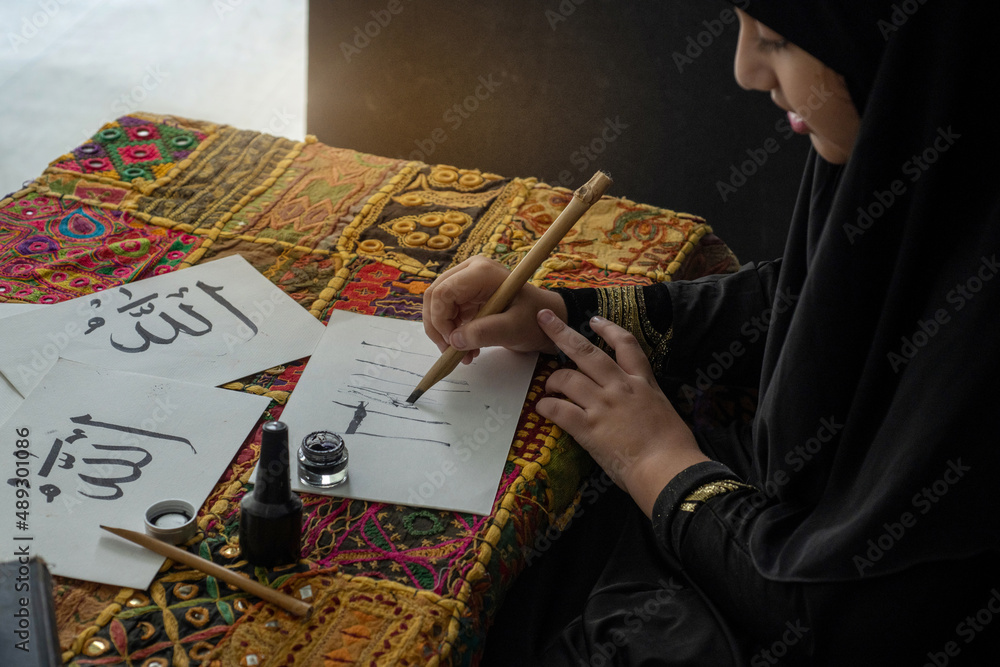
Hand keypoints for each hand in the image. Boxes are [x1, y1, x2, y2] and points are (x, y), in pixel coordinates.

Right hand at [422, 256, 567, 363]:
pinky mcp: (466, 296)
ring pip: (437, 306)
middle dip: (438, 327)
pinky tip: (467, 349)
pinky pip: (447, 314)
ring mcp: (467, 283)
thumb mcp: (514, 328)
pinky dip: (452, 333)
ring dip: (445, 333)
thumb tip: (454, 341)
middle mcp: (470, 271)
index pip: (443, 292)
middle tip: (450, 352)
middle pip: (435, 297)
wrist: (546, 322)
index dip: (440, 319)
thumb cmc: (535, 319)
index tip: (452, 343)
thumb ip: (485, 333)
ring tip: (462, 355)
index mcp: (482, 272)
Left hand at [535, 309, 708, 516]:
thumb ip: (648, 400)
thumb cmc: (675, 446)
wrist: (669, 468)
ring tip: (548, 385)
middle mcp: (620, 387)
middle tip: (544, 318)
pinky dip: (547, 406)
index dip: (608, 329)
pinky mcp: (589, 427)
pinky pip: (559, 410)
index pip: (625, 345)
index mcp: (642, 382)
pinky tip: (542, 407)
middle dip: (561, 332)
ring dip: (553, 379)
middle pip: (586, 351)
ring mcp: (603, 405)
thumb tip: (639, 405)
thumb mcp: (664, 410)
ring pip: (567, 378)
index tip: (594, 320)